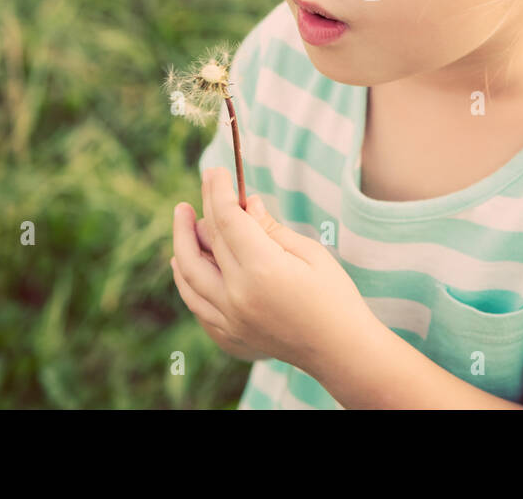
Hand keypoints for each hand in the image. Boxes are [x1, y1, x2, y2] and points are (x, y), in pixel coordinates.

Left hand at [170, 166, 376, 372]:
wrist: (340, 351)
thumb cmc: (334, 296)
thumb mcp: (309, 253)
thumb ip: (271, 228)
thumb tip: (245, 203)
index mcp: (262, 270)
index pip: (227, 219)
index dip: (218, 191)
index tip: (216, 170)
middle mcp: (238, 295)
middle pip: (207, 241)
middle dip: (203, 207)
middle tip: (203, 184)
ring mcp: (230, 319)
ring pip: (188, 274)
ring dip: (182, 242)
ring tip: (184, 217)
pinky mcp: (229, 335)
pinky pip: (196, 303)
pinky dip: (185, 279)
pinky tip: (182, 263)